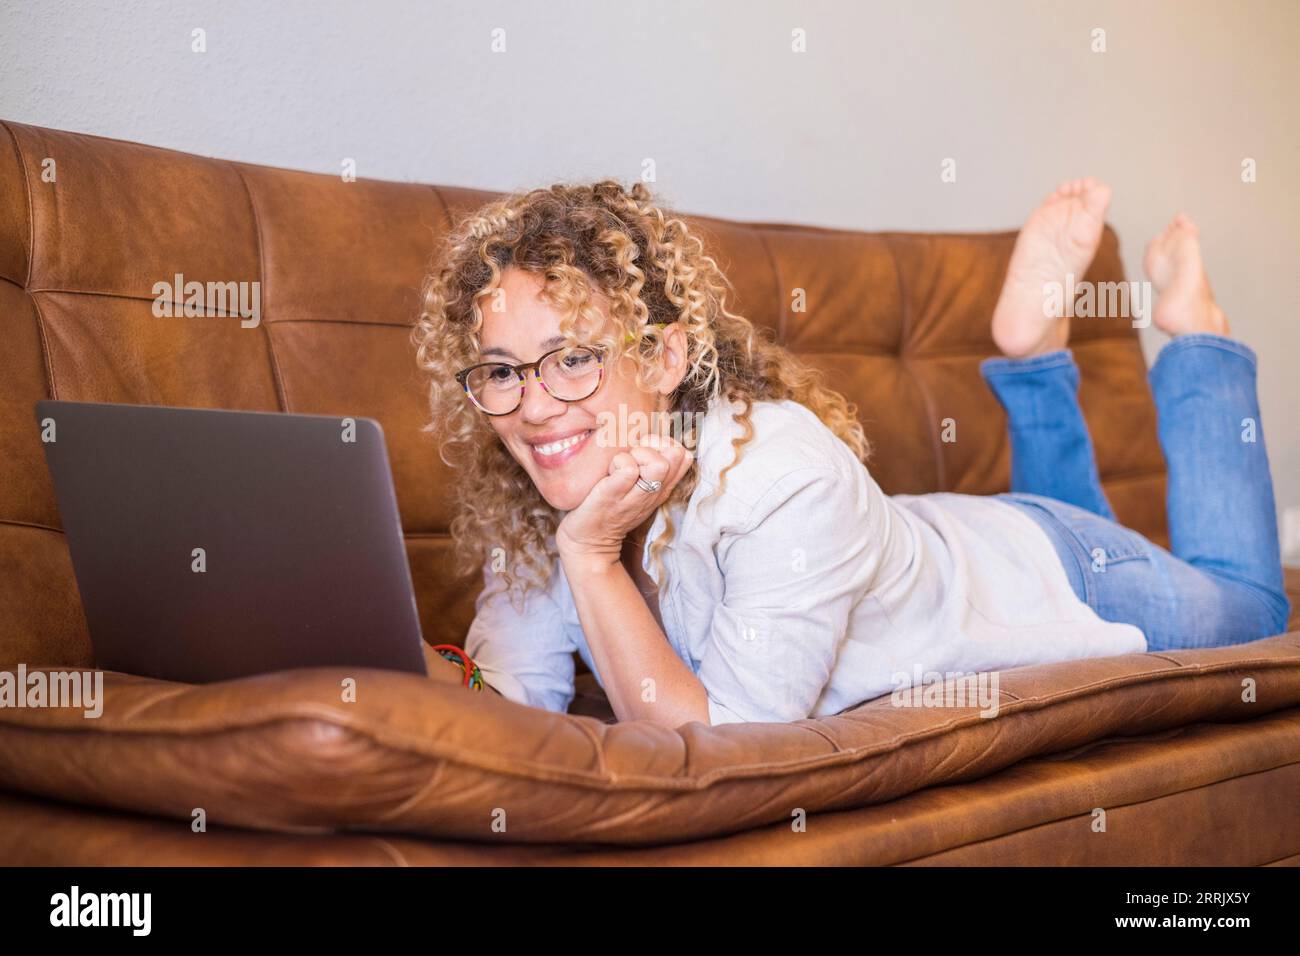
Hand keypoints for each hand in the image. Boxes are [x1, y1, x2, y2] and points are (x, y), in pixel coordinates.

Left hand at [555, 431, 693, 567]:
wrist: (588, 543)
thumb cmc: (610, 508)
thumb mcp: (638, 490)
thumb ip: (648, 469)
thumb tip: (649, 438)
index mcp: (661, 488)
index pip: (684, 456)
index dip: (665, 444)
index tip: (643, 450)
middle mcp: (654, 492)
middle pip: (677, 455)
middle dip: (653, 444)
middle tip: (631, 454)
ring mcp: (635, 496)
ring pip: (659, 464)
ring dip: (637, 454)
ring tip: (620, 462)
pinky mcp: (612, 496)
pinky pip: (628, 469)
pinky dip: (619, 462)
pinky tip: (608, 471)